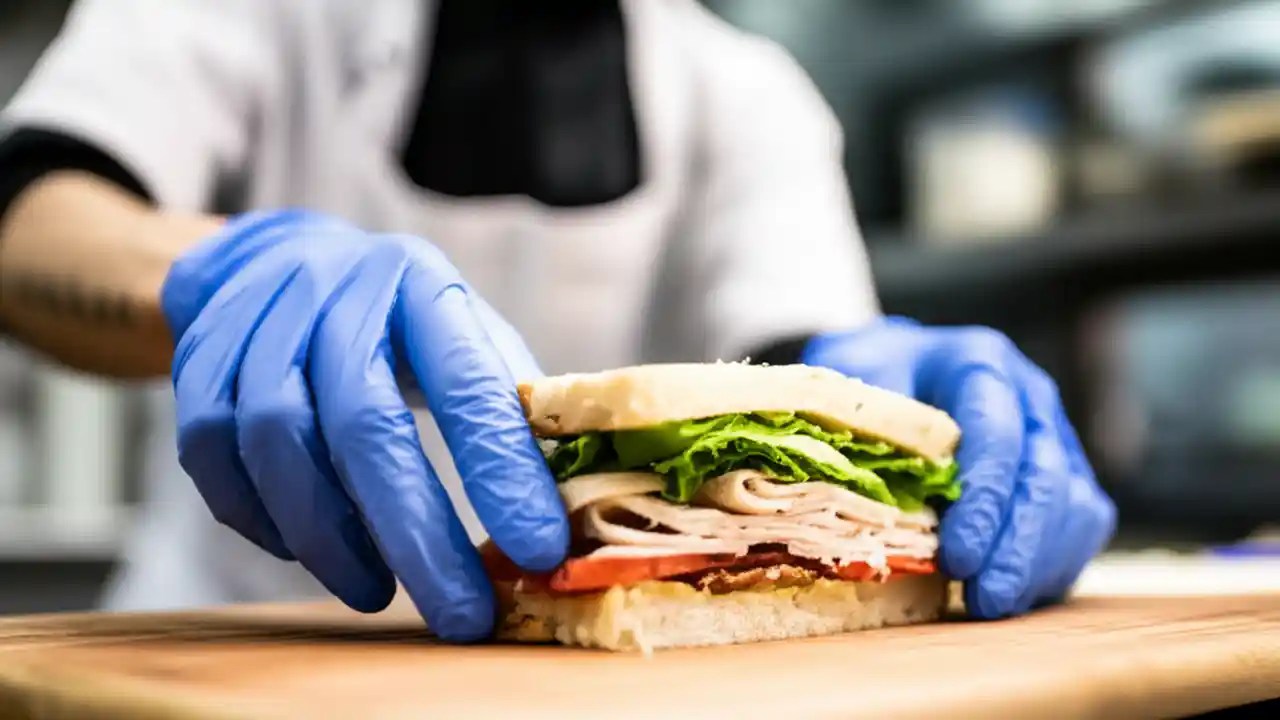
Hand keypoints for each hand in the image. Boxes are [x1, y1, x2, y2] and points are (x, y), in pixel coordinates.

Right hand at [161, 209, 568, 640]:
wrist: (279, 259)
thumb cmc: (397, 319)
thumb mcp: (468, 335)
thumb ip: (512, 406)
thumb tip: (569, 502)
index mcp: (424, 286)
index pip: (468, 382)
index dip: (503, 471)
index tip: (540, 551)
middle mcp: (337, 294)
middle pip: (364, 424)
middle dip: (417, 536)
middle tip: (459, 614)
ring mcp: (257, 323)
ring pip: (277, 443)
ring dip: (330, 538)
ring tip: (376, 590)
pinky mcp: (197, 360)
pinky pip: (212, 456)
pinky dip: (260, 520)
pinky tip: (305, 550)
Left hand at [802, 316, 1115, 618]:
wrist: (896, 367)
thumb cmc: (870, 376)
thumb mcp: (851, 375)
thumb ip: (862, 416)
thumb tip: (862, 476)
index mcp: (979, 364)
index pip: (996, 433)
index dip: (982, 500)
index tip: (957, 556)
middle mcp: (1029, 395)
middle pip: (1043, 475)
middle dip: (1015, 545)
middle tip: (984, 597)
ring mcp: (1054, 434)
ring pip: (1073, 503)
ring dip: (1037, 562)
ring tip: (992, 604)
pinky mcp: (1066, 473)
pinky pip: (1082, 523)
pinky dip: (1053, 564)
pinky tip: (1015, 594)